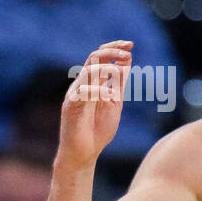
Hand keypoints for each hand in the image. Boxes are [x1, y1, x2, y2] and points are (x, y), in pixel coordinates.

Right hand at [59, 41, 132, 171]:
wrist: (84, 155)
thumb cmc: (97, 131)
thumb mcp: (114, 103)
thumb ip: (118, 84)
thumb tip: (127, 62)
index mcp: (92, 82)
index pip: (101, 56)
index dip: (115, 48)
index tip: (130, 45)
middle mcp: (82, 84)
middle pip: (94, 57)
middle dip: (112, 51)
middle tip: (127, 53)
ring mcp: (75, 94)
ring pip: (88, 70)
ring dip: (106, 67)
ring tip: (121, 72)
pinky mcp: (70, 106)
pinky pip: (83, 90)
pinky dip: (98, 90)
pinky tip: (110, 94)